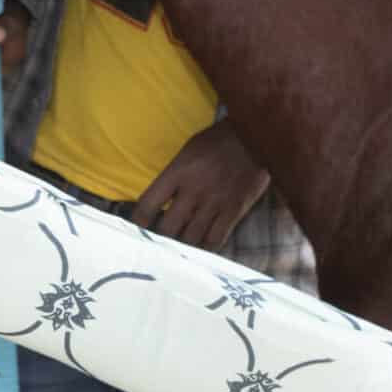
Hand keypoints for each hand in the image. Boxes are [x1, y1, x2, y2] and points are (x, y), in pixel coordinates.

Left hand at [135, 119, 270, 249]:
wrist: (255, 137)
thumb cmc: (218, 141)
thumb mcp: (188, 150)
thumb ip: (174, 174)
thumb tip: (161, 198)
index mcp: (177, 173)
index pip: (148, 204)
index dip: (137, 222)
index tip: (135, 229)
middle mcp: (193, 191)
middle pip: (167, 228)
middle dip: (159, 240)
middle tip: (156, 246)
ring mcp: (214, 203)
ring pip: (190, 239)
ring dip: (181, 248)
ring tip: (176, 253)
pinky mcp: (234, 211)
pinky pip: (216, 240)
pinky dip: (206, 249)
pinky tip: (201, 251)